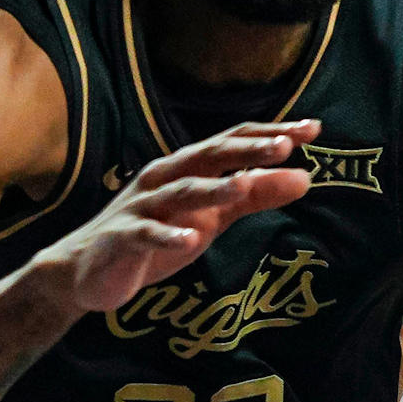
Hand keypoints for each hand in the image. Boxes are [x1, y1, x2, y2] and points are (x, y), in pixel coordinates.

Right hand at [37, 118, 320, 316]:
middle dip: (247, 150)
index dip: (271, 134)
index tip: (313, 130)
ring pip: (181, 192)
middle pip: (209, 156)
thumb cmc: (159, 234)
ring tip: (244, 185)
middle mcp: (165, 178)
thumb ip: (256, 196)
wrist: (90, 271)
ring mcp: (142, 207)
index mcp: (188, 168)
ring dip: (212, 188)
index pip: (233, 142)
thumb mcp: (214, 216)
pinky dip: (169, 236)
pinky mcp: (123, 239)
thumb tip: (306, 177)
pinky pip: (147, 235)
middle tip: (286, 146)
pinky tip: (190, 241)